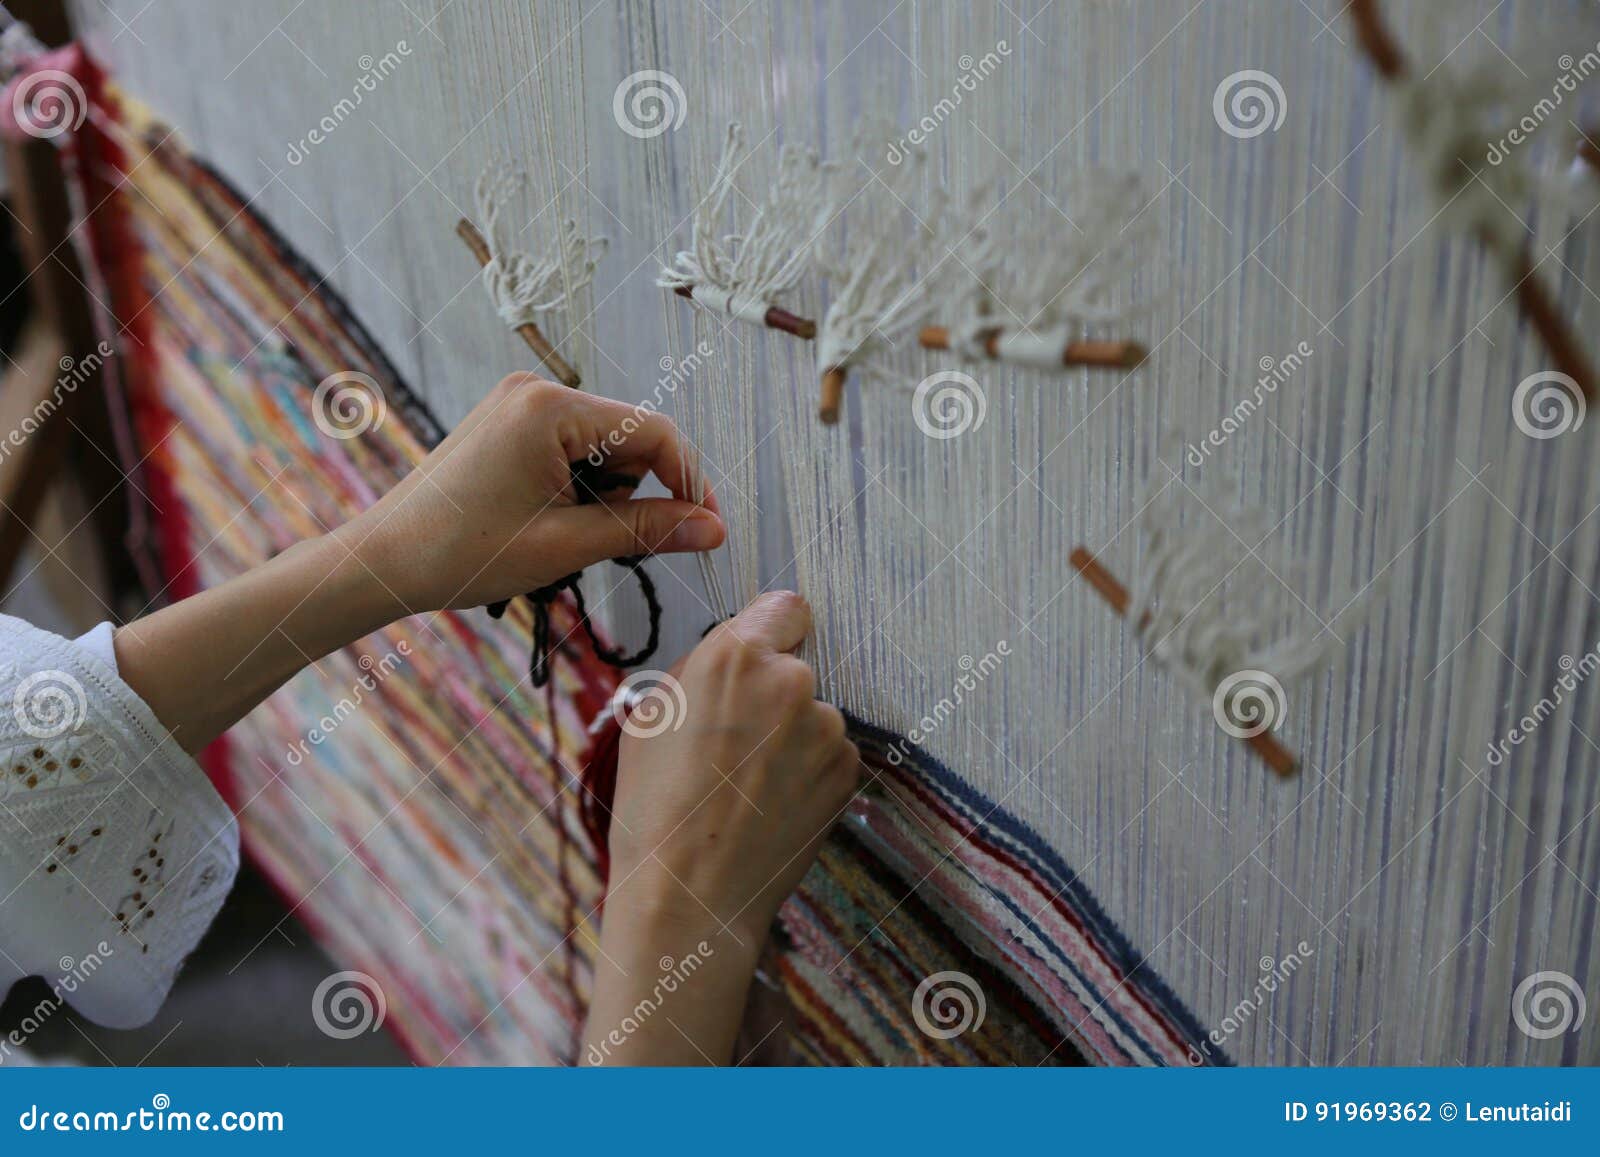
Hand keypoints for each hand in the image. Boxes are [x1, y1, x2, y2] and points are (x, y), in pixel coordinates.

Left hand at [343, 373, 724, 612]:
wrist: (382, 562)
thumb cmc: (460, 554)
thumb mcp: (566, 546)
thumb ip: (646, 530)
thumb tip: (714, 528)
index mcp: (550, 407)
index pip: (655, 432)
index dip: (691, 481)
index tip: (708, 528)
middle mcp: (536, 390)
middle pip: (631, 440)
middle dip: (631, 494)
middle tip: (594, 543)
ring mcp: (520, 403)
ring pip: (605, 449)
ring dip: (602, 496)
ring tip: (556, 535)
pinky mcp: (510, 422)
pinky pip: (574, 449)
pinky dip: (578, 489)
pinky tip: (545, 520)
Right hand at [608, 590, 860, 941]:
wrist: (691, 894)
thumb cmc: (655, 808)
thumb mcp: (651, 715)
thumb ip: (700, 669)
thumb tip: (729, 658)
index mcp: (735, 656)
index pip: (785, 607)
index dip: (770, 631)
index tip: (760, 654)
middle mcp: (792, 682)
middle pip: (796, 665)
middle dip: (772, 692)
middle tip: (735, 741)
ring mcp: (826, 729)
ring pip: (813, 714)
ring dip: (791, 736)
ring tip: (746, 784)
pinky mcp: (846, 772)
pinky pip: (828, 754)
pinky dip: (807, 772)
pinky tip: (769, 804)